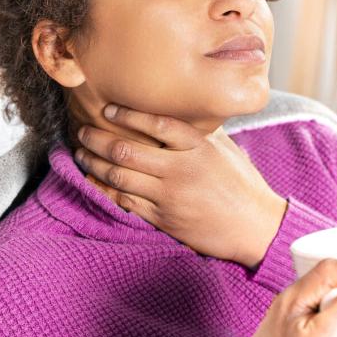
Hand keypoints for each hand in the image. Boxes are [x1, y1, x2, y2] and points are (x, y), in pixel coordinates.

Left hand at [72, 103, 287, 266]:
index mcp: (199, 148)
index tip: (108, 109)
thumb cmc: (243, 185)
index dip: (128, 115)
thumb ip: (202, 132)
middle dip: (98, 139)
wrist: (254, 227)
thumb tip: (181, 111)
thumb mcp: (226, 150)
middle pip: (127, 150)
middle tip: (83, 131)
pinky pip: (125, 201)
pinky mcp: (163, 218)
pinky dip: (104, 189)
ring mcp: (170, 195)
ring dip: (94, 163)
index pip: (157, 124)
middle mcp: (181, 169)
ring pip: (119, 176)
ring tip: (82, 153)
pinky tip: (92, 180)